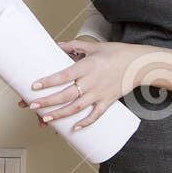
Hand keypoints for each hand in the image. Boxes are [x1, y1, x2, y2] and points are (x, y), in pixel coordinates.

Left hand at [20, 38, 141, 131]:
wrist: (139, 64)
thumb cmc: (117, 53)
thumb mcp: (95, 46)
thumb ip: (75, 46)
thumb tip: (57, 44)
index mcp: (87, 66)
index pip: (64, 76)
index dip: (48, 82)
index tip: (34, 86)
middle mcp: (92, 82)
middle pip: (66, 95)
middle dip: (48, 101)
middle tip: (32, 105)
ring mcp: (100, 93)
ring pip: (77, 107)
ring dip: (61, 114)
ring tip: (45, 119)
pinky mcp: (108, 101)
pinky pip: (96, 115)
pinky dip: (85, 123)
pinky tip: (74, 128)